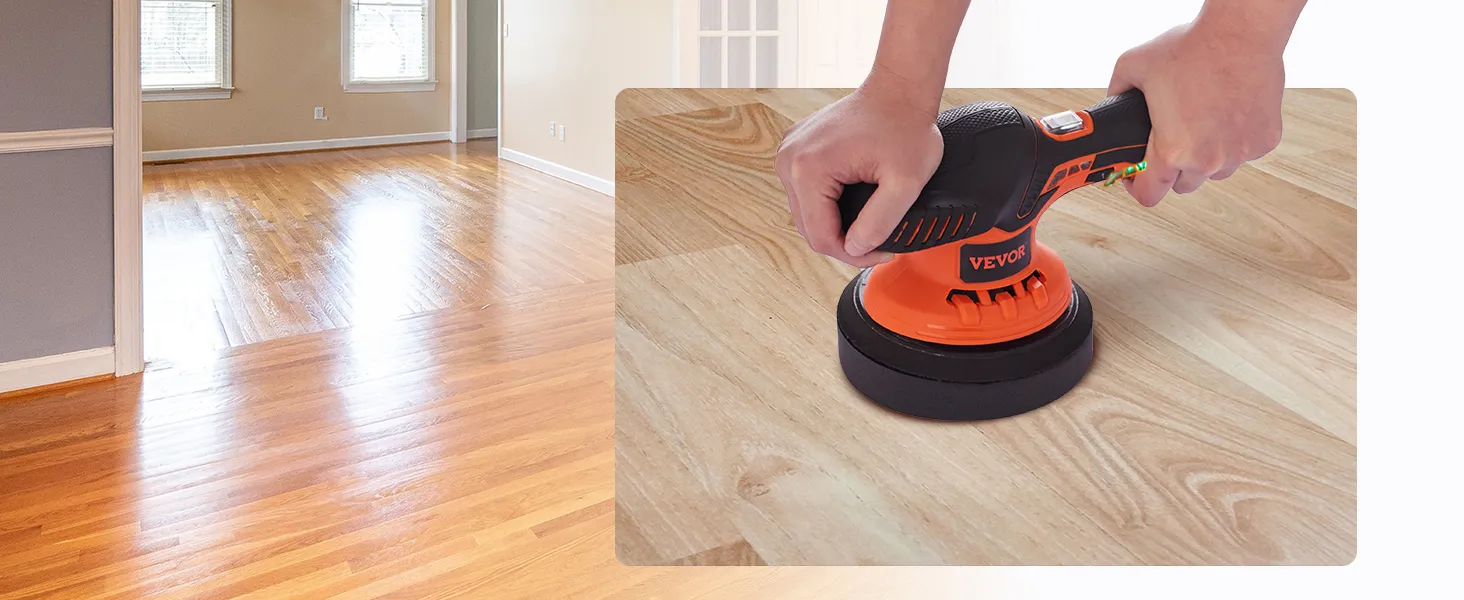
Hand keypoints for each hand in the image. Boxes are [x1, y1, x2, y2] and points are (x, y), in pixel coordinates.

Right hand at [774, 74, 943, 266]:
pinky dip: (828, 204)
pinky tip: (852, 203)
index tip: (881, 251)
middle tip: (878, 242)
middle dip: (844, 241)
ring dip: (835, 224)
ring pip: (806, 213)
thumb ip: (879, 222)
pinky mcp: (796, 150)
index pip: (820, 237)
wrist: (898, 90)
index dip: (852, 255)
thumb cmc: (904, 127)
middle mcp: (789, 160)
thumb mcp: (905, 183)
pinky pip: (807, 193)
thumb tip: (855, 247)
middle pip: (809, 228)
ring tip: (867, 224)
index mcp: (807, 169)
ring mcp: (789, 153)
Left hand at [1108, 19, 1287, 205]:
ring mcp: (1240, 153)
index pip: (1150, 195)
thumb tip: (1111, 105)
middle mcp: (1209, 159)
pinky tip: (1225, 114)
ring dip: (1205, 158)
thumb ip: (1116, 93)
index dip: (1138, 188)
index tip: (1136, 177)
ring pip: (1215, 171)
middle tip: (1169, 141)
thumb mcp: (1132, 66)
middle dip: (1172, 169)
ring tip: (1199, 124)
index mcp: (1173, 150)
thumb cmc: (1192, 47)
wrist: (1241, 31)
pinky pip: (1242, 153)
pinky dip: (1232, 141)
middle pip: (1183, 185)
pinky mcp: (1264, 141)